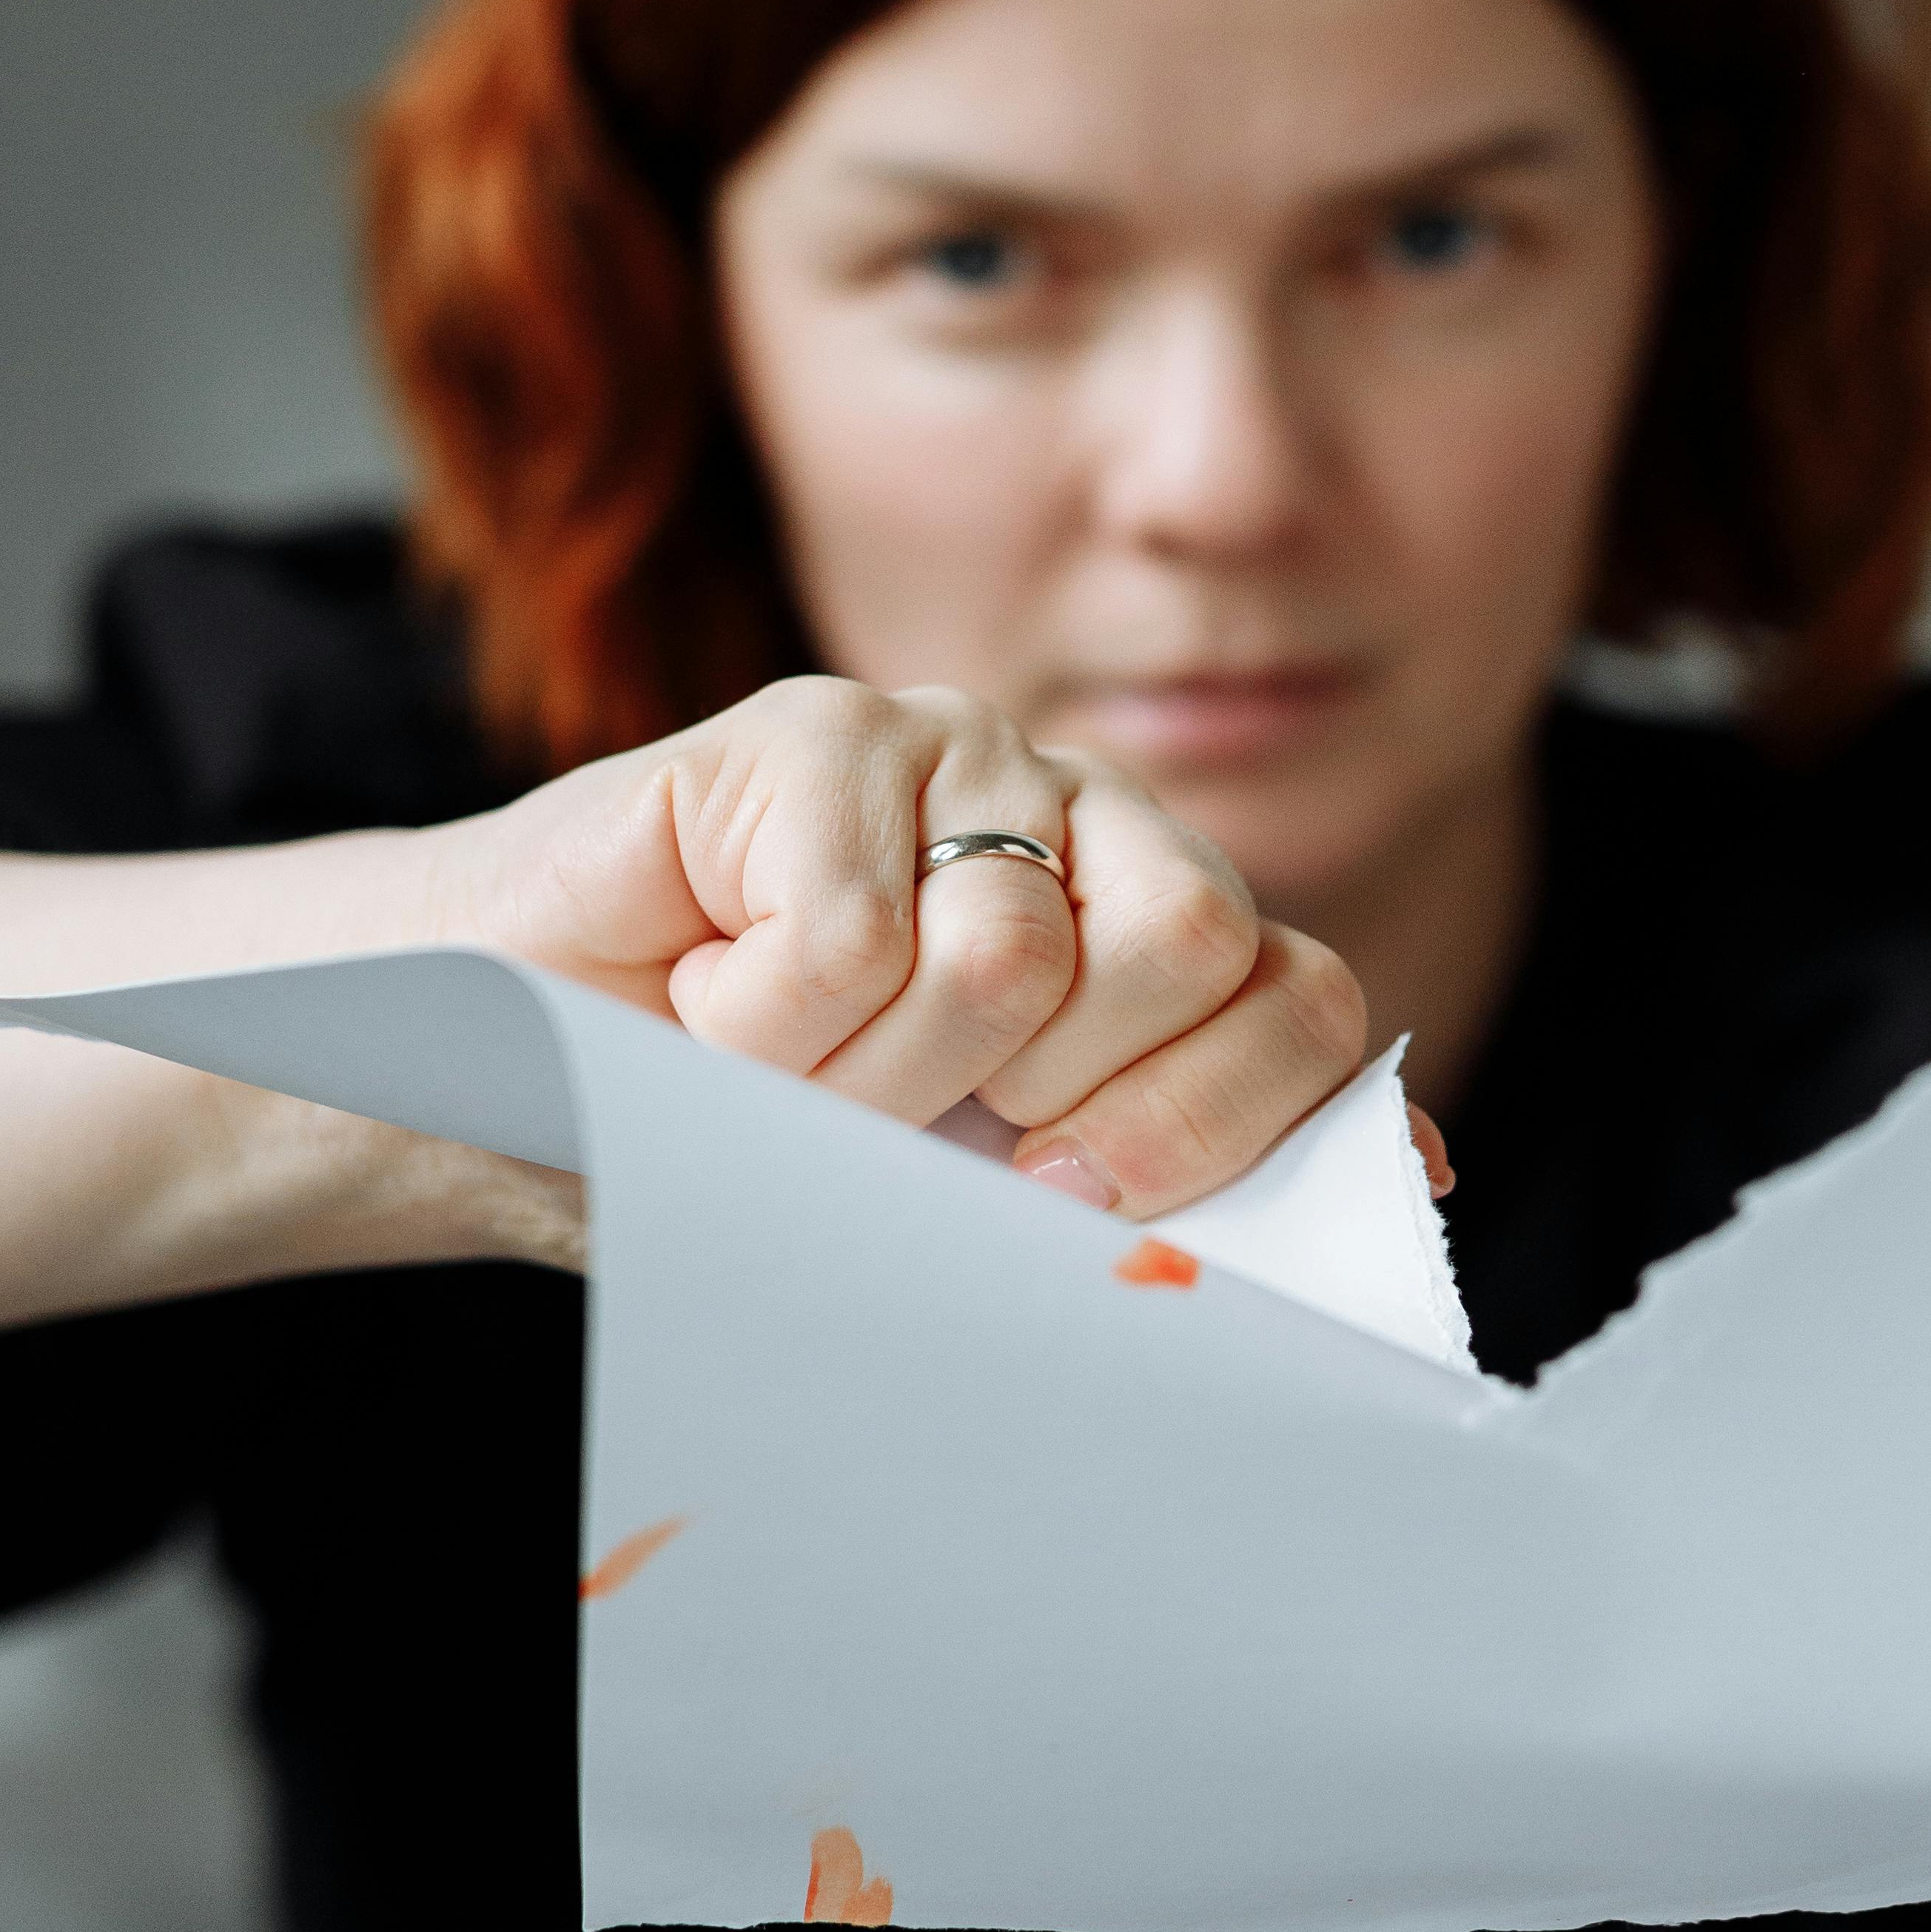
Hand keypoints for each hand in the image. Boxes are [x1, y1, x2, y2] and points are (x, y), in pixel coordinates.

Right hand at [437, 676, 1365, 1215]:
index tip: (1075, 1204)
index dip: (1211, 1127)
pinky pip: (849, 942)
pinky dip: (754, 1029)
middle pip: (1186, 947)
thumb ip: (1185, 1173)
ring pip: (1001, 961)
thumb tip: (1428, 1181)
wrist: (502, 1073)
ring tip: (769, 1058)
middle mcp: (1078, 809)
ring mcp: (950, 745)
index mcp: (1152, 920)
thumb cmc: (751, 1139)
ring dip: (856, 1081)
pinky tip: (697, 989)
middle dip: (1043, 1095)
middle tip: (909, 1117)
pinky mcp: (812, 728)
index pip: (1306, 999)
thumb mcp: (983, 1185)